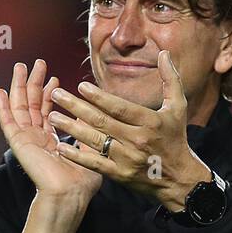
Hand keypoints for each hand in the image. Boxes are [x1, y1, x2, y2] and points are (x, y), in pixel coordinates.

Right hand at [0, 59, 101, 206]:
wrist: (70, 194)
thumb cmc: (82, 181)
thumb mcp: (91, 150)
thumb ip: (87, 131)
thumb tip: (91, 115)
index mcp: (51, 141)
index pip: (46, 112)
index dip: (49, 94)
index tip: (54, 78)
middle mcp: (37, 138)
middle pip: (31, 104)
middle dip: (33, 83)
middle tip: (37, 63)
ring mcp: (26, 140)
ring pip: (18, 107)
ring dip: (18, 87)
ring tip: (20, 67)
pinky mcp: (19, 143)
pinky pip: (7, 122)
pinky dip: (2, 107)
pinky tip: (1, 92)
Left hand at [46, 49, 212, 210]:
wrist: (179, 179)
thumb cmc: (176, 138)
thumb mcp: (178, 107)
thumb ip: (170, 79)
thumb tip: (165, 53)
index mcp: (149, 121)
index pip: (119, 107)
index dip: (99, 97)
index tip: (80, 86)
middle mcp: (137, 139)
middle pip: (102, 121)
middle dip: (76, 107)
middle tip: (56, 94)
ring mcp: (127, 159)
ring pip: (95, 141)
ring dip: (71, 128)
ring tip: (52, 116)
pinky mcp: (120, 175)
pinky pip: (95, 164)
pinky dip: (77, 156)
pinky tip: (60, 146)